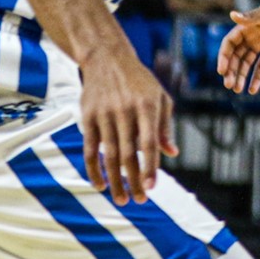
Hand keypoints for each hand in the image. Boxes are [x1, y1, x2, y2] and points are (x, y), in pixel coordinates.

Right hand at [80, 51, 176, 204]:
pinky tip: (100, 185)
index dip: (150, 166)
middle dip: (134, 180)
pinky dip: (93, 169)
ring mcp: (104, 115)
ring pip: (108, 155)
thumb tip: (172, 154)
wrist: (106, 58)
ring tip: (122, 199)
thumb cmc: (140, 81)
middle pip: (128, 154)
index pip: (149, 143)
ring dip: (115, 180)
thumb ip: (165, 126)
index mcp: (147, 107)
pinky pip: (89, 149)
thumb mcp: (160, 97)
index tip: (152, 187)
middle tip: (139, 200)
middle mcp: (124, 111)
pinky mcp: (87, 117)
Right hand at [217, 0, 259, 93]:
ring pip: (247, 63)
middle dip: (231, 71)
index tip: (222, 71)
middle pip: (236, 56)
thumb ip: (252, 17)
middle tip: (229, 85)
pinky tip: (252, 90)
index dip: (224, 57)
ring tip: (237, 90)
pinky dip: (257, 78)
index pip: (229, 44)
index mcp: (247, 27)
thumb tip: (232, 15)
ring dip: (241, 76)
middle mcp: (252, 36)